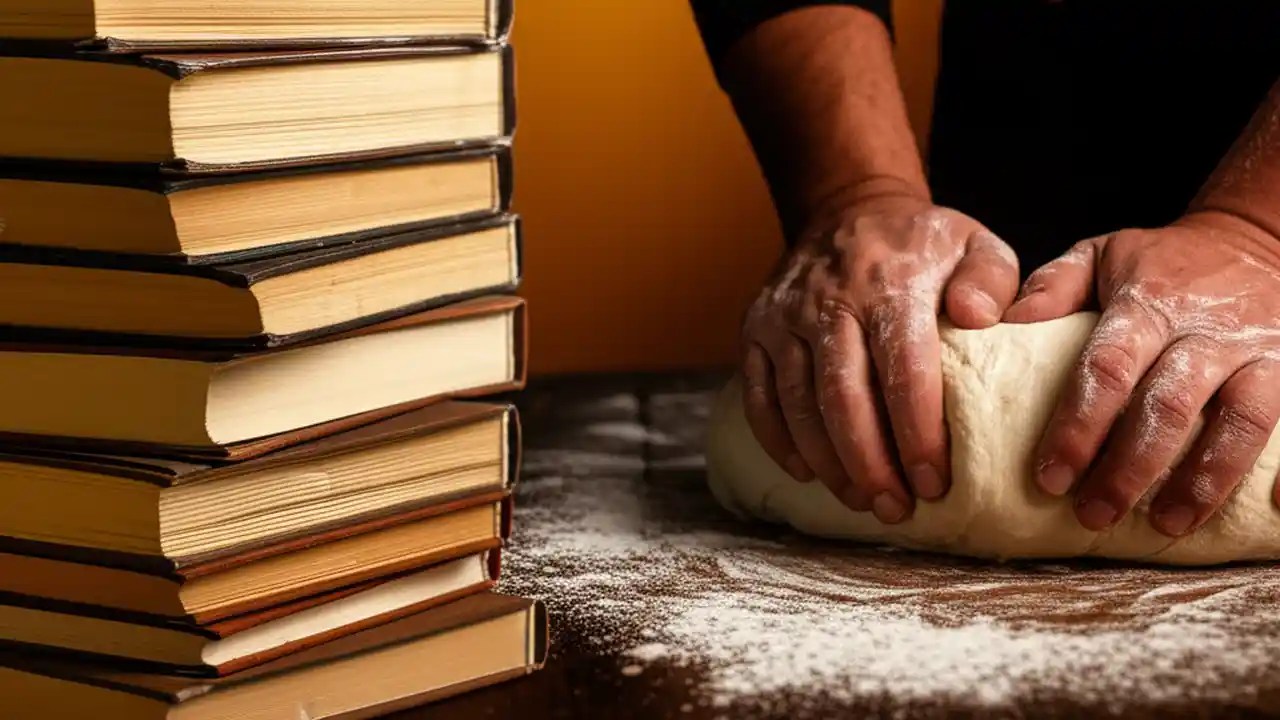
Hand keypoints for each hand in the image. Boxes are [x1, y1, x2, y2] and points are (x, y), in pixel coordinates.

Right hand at [741, 194, 1019, 522]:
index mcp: (889, 282)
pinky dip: (779, 441)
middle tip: (896, 508)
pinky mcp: (755, 329)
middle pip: (843, 398)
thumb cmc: (920, 245)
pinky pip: (759, 396)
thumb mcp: (974, 244)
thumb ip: (993, 280)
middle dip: (870, 463)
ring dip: (829, 463)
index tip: (934, 483)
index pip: (902, 370)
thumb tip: (980, 319)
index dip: (917, 434)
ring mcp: (784, 316)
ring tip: (863, 500)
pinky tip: (809, 474)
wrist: (846, 209)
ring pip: (798, 404)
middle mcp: (829, 299)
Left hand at [1005, 212, 1279, 536]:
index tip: (1050, 477)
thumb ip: (1054, 287)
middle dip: (1129, 468)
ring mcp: (1264, 351)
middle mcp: (1208, 330)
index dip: (1079, 426)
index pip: (1108, 368)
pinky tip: (1273, 508)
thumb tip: (1002, 323)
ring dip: (1205, 480)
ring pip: (1243, 421)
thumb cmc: (1163, 263)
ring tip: (1167, 526)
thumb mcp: (1103, 255)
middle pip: (1169, 406)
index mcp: (1150, 303)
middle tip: (1093, 514)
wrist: (1257, 240)